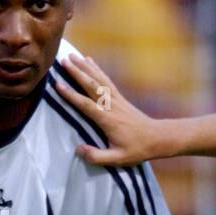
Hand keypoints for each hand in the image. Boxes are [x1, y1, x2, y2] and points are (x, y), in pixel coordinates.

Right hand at [53, 53, 172, 165]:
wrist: (157, 137)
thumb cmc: (136, 149)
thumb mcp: (117, 159)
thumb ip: (96, 156)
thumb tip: (78, 149)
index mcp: (107, 119)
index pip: (86, 104)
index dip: (71, 95)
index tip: (58, 84)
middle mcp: (111, 105)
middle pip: (91, 85)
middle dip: (77, 72)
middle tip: (63, 61)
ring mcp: (116, 99)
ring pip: (99, 79)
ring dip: (85, 66)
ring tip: (72, 55)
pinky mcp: (120, 97)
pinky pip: (106, 80)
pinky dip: (97, 69)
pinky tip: (89, 60)